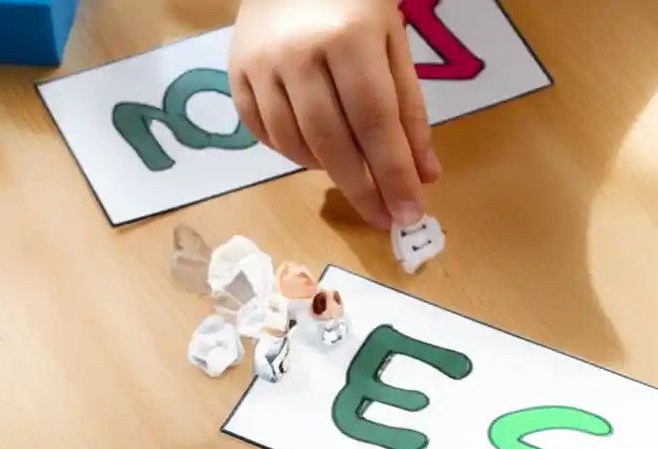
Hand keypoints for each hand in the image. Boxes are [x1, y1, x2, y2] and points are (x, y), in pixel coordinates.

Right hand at [229, 0, 440, 228]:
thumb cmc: (353, 0)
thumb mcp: (392, 41)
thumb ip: (408, 108)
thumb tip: (423, 175)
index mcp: (349, 37)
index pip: (375, 122)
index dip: (393, 174)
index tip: (410, 213)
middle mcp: (298, 54)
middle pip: (333, 142)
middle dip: (363, 189)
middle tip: (385, 218)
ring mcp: (260, 66)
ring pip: (295, 144)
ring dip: (329, 171)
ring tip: (356, 176)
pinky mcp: (234, 74)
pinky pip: (264, 133)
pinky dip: (293, 153)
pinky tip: (317, 154)